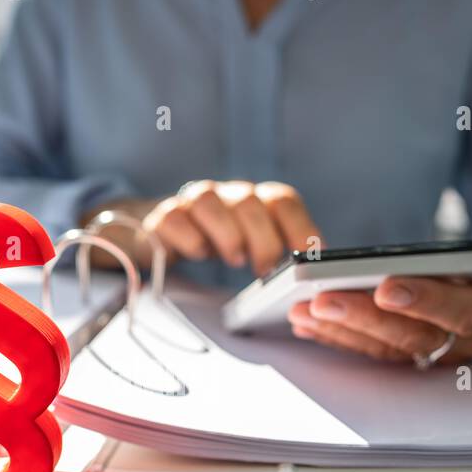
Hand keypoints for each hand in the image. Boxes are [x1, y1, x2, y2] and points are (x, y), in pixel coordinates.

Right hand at [84, 180, 322, 276]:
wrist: (161, 237)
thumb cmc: (215, 244)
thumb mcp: (249, 246)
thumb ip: (276, 254)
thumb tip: (307, 276)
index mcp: (254, 201)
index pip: (283, 201)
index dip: (301, 226)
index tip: (310, 256)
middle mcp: (225, 195)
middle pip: (250, 203)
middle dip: (264, 239)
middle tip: (266, 269)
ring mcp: (192, 202)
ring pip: (210, 202)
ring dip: (228, 234)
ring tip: (234, 260)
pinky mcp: (163, 216)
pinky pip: (174, 217)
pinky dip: (189, 237)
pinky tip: (199, 254)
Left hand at [287, 215, 471, 364]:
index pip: (465, 312)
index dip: (427, 302)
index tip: (387, 286)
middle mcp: (469, 341)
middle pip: (414, 337)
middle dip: (365, 319)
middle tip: (320, 299)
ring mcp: (439, 351)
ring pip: (387, 349)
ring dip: (341, 331)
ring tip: (302, 309)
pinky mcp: (414, 349)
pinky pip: (374, 349)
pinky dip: (339, 335)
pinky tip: (305, 319)